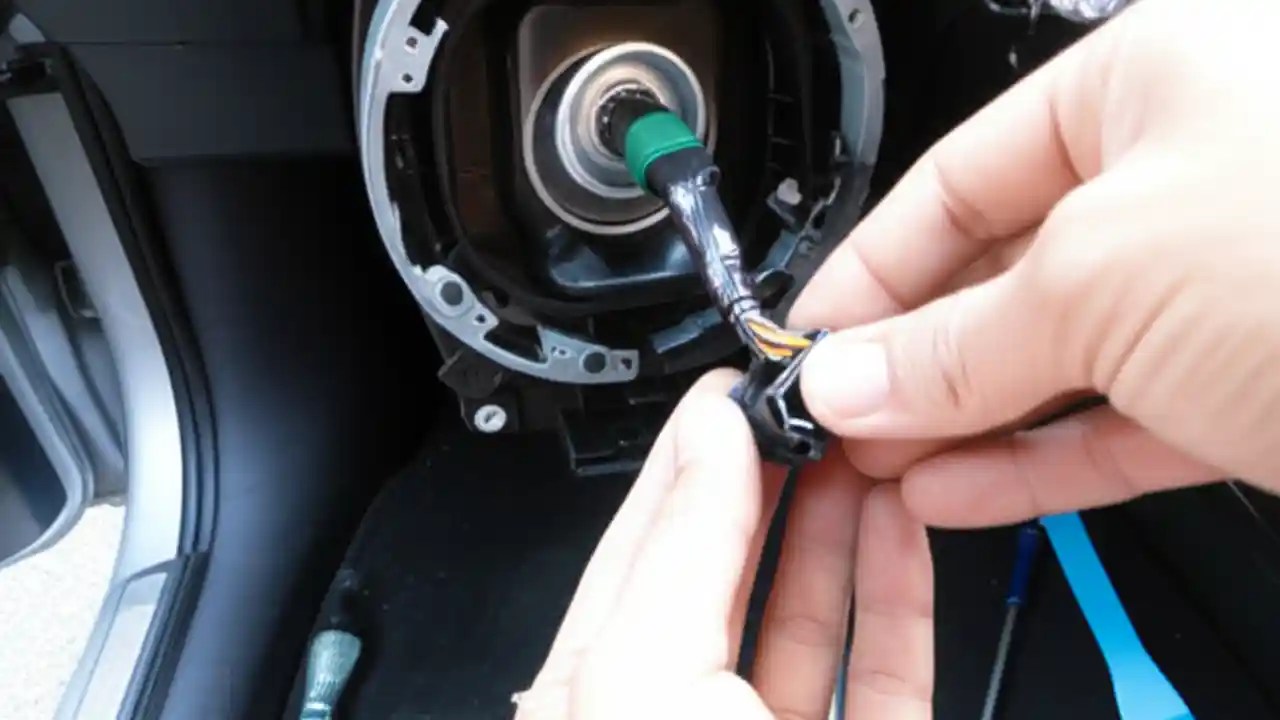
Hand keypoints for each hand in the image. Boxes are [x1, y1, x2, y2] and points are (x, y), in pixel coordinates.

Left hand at [517, 371, 932, 719]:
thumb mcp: (644, 682)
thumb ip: (680, 555)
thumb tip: (706, 439)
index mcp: (595, 696)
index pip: (640, 551)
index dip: (687, 462)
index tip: (732, 393)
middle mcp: (681, 715)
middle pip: (731, 571)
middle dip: (773, 479)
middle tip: (809, 403)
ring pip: (812, 614)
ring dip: (840, 522)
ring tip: (863, 442)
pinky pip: (885, 666)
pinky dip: (898, 592)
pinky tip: (901, 524)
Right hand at [790, 0, 1279, 526]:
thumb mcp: (1103, 278)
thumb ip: (957, 341)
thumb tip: (849, 376)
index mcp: (1152, 84)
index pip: (961, 177)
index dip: (872, 264)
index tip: (811, 337)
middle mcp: (1191, 172)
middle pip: (1005, 272)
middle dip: (911, 353)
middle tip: (833, 414)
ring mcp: (1229, 286)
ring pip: (1062, 358)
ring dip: (962, 419)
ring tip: (879, 464)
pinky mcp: (1260, 385)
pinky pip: (1121, 421)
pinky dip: (1038, 462)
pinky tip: (962, 490)